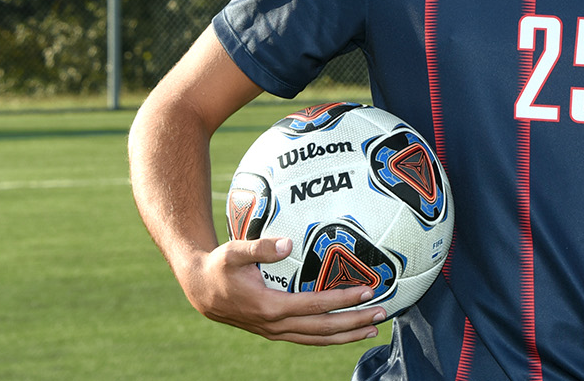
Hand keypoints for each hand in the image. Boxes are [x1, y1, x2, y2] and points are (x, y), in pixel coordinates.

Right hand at [182, 237, 386, 344]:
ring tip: (372, 329)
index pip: (315, 305)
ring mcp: (275, 332)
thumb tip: (288, 244)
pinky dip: (329, 337)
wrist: (201, 289)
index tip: (367, 291)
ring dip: (346, 335)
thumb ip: (261, 248)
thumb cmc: (219, 266)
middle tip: (382, 313)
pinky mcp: (275, 331)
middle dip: (354, 322)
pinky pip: (308, 338)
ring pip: (317, 339)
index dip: (343, 299)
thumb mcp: (234, 252)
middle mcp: (275, 325)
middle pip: (323, 328)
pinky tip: (346, 332)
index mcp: (270, 306)